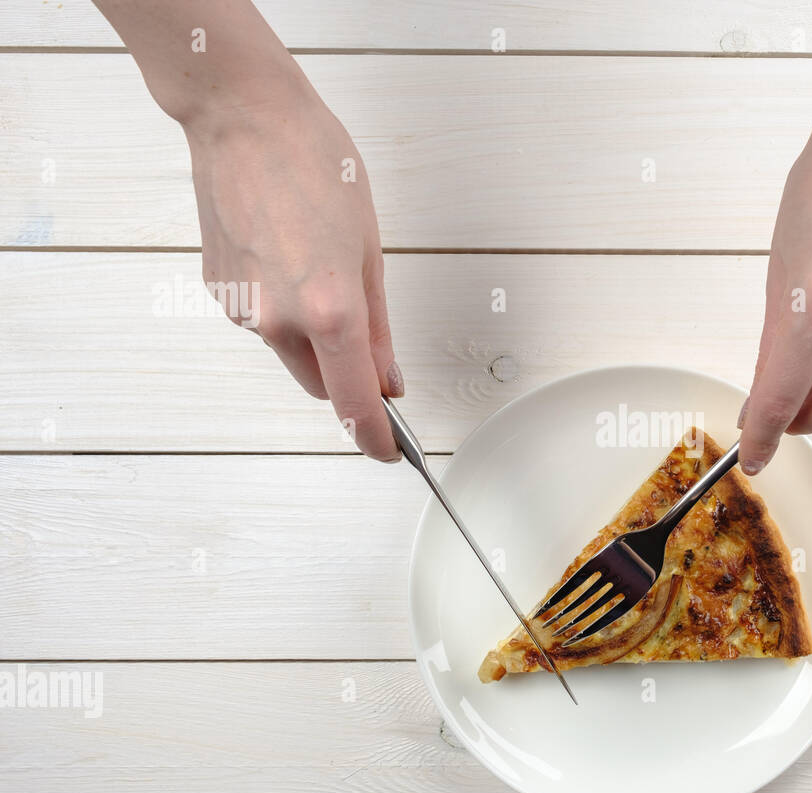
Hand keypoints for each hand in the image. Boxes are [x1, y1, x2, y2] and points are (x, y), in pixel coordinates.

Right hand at [185, 92, 401, 460]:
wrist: (242, 117)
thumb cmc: (315, 165)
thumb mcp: (371, 251)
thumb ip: (380, 329)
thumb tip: (389, 380)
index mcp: (330, 310)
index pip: (356, 404)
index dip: (378, 438)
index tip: (389, 451)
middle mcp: (279, 320)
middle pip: (322, 387)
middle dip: (347, 377)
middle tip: (369, 339)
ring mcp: (241, 310)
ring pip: (290, 355)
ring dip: (313, 338)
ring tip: (319, 267)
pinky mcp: (216, 294)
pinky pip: (262, 322)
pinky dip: (281, 308)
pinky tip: (286, 256)